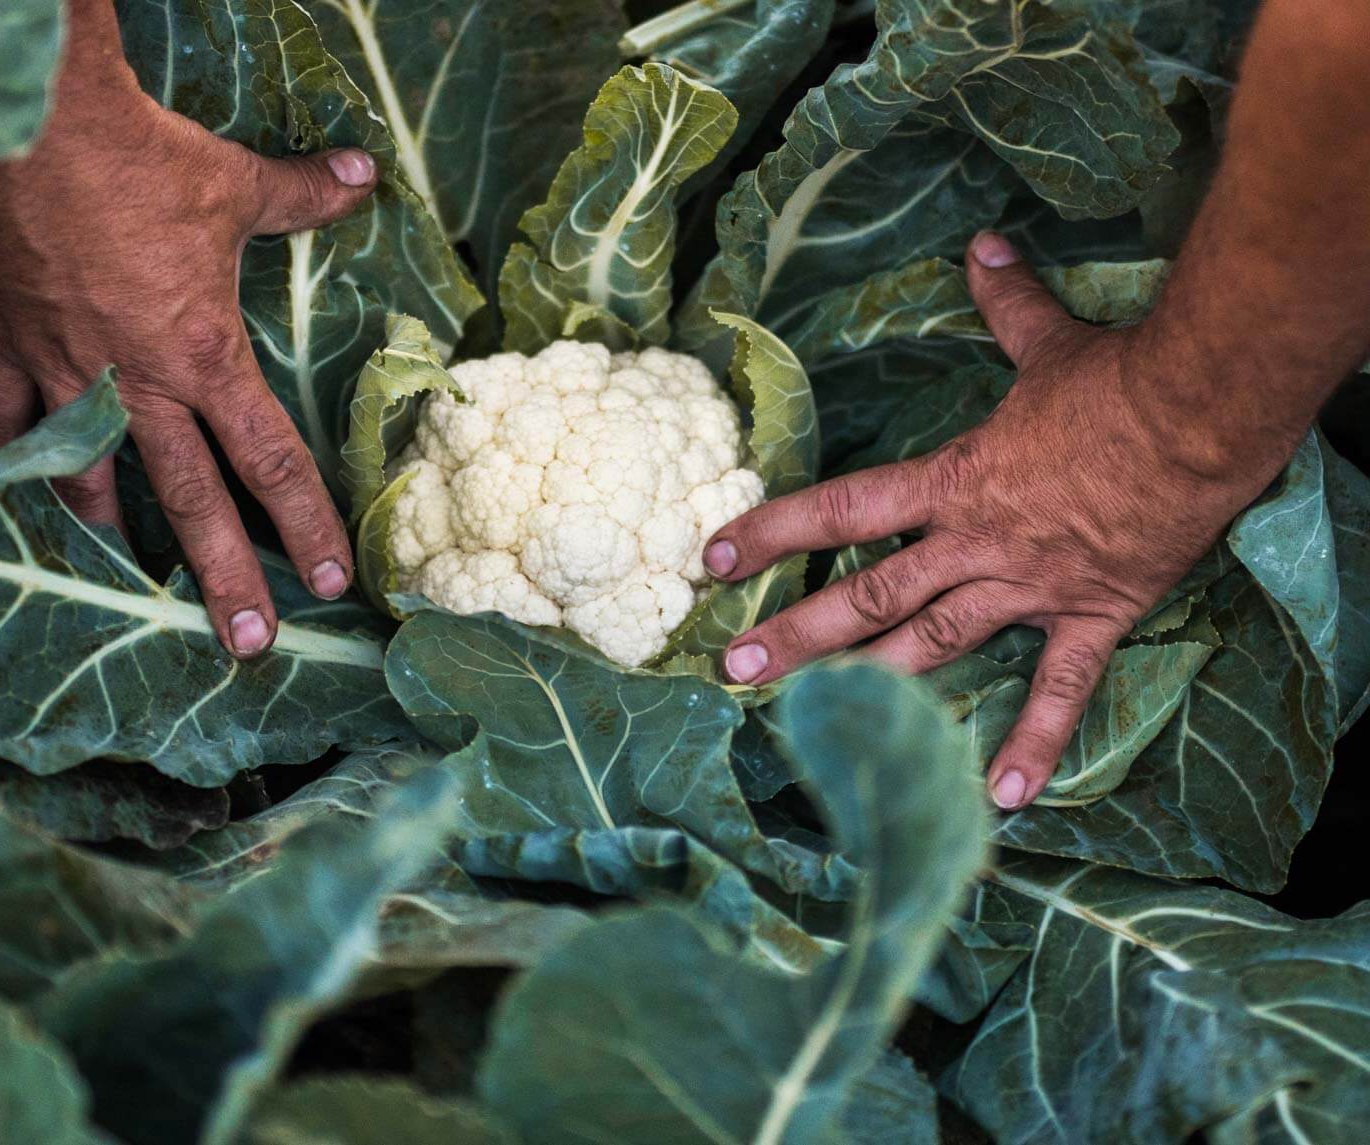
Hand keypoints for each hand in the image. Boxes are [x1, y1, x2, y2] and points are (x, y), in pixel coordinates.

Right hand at [0, 61, 376, 658]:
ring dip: (112, 533)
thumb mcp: (239, 183)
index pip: (272, 461)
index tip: (331, 583)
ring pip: (92, 479)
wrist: (36, 132)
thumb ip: (306, 196)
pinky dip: (10, 462)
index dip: (308, 525)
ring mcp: (69, 377)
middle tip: (247, 647)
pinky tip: (15, 493)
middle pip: (193, 501)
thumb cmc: (144, 163)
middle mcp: (141, 386)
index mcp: (206, 357)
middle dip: (225, 578)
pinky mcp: (11, 350)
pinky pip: (5, 424)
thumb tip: (365, 176)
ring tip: (126, 578)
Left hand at [704, 232, 1301, 808]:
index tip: (714, 558)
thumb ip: (1005, 300)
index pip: (843, 509)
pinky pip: (1059, 687)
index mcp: (955, 480)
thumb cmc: (1120, 378)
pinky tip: (1006, 797)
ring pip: (936, 644)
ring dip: (873, 685)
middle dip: (798, 633)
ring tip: (814, 727)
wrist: (1203, 413)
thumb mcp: (1049, 340)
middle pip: (870, 593)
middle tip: (734, 669)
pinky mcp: (1090, 613)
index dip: (774, 533)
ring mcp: (1028, 584)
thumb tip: (982, 242)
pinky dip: (1034, 741)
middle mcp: (977, 542)